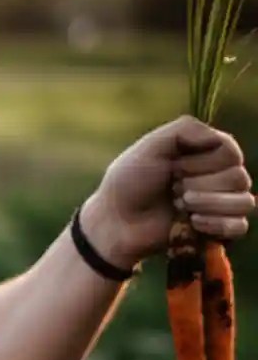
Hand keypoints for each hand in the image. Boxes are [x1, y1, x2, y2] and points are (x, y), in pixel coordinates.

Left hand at [82, 115, 253, 269]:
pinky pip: (240, 226)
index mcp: (205, 153)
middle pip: (239, 178)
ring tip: (179, 206)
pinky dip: (216, 225)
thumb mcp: (150, 146)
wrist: (115, 221)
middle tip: (172, 189)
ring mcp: (220, 204)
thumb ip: (185, 129)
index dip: (203, 162)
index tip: (174, 167)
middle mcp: (218, 176)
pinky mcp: (217, 230)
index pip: (232, 152)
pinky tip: (192, 223)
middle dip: (200, 185)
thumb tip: (217, 138)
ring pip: (244, 202)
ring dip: (207, 204)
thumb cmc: (129, 182)